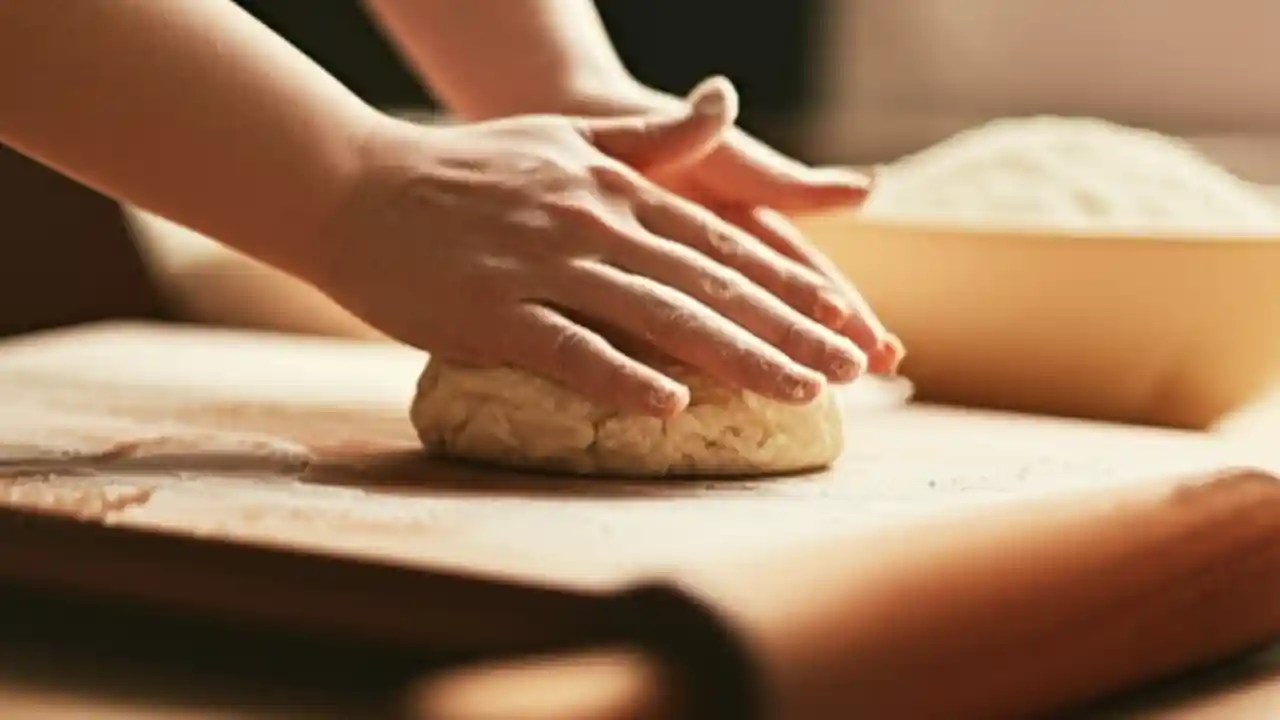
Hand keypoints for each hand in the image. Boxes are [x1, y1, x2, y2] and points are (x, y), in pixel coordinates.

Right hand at [312, 83, 867, 415]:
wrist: (355, 185)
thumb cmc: (466, 170)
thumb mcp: (563, 140)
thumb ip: (648, 139)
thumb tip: (721, 103)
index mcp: (615, 188)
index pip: (723, 243)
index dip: (789, 285)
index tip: (844, 321)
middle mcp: (593, 222)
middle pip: (710, 284)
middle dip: (789, 331)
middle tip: (853, 371)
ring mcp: (544, 265)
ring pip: (659, 317)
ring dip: (736, 358)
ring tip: (799, 395)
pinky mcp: (493, 310)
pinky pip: (567, 349)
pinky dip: (619, 377)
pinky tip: (670, 408)